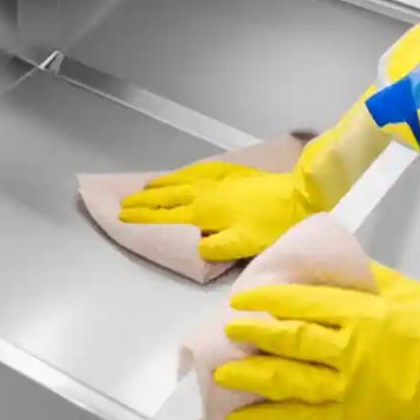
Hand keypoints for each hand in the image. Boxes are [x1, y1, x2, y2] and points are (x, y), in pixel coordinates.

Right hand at [119, 161, 309, 261]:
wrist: (297, 197)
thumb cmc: (270, 225)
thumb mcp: (241, 245)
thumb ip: (213, 248)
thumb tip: (196, 245)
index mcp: (203, 213)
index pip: (165, 216)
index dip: (143, 217)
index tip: (122, 215)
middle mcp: (203, 193)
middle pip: (166, 196)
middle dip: (144, 199)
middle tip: (123, 201)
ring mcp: (216, 181)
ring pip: (180, 181)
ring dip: (159, 184)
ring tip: (144, 186)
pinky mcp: (230, 173)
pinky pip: (198, 171)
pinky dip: (182, 173)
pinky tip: (181, 173)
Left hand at [213, 217, 419, 419]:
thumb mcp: (388, 285)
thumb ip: (349, 277)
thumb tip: (315, 259)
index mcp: (360, 312)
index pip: (303, 302)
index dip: (268, 299)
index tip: (242, 297)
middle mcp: (352, 349)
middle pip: (293, 342)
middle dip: (254, 336)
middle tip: (227, 331)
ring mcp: (352, 385)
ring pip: (293, 381)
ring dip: (254, 377)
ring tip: (224, 373)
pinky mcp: (353, 412)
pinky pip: (305, 417)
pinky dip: (271, 416)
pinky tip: (243, 415)